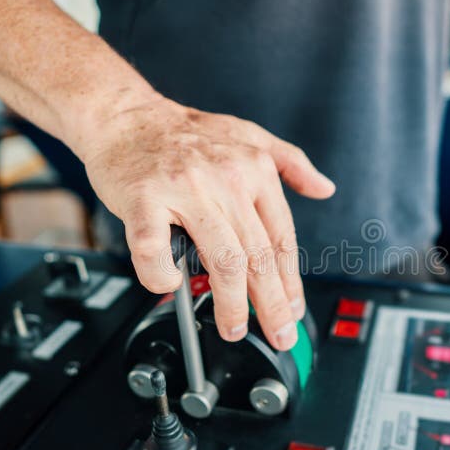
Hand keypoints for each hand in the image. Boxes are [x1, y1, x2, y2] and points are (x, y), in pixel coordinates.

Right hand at [76, 94, 335, 350]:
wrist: (124, 116)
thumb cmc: (183, 133)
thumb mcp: (249, 135)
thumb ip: (290, 162)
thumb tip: (324, 187)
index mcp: (253, 169)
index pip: (281, 238)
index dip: (290, 281)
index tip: (294, 309)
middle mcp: (226, 179)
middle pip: (259, 256)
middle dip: (272, 304)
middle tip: (277, 333)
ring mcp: (185, 190)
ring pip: (221, 259)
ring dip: (231, 303)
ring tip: (233, 326)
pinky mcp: (144, 199)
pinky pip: (155, 248)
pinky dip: (162, 274)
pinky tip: (170, 284)